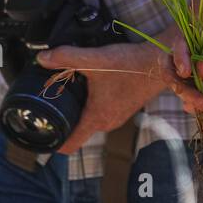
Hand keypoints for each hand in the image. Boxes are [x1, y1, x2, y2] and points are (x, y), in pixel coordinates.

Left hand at [36, 44, 163, 154]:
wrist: (162, 63)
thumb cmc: (131, 65)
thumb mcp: (95, 59)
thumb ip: (67, 57)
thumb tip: (42, 58)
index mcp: (97, 118)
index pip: (69, 145)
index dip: (52, 144)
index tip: (40, 134)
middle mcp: (107, 122)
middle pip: (77, 131)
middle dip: (62, 121)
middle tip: (48, 103)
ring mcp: (117, 117)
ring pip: (89, 121)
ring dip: (78, 111)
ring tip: (67, 93)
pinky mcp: (124, 108)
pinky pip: (101, 112)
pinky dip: (92, 104)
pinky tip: (89, 87)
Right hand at [160, 28, 202, 114]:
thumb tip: (199, 72)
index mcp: (202, 39)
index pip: (179, 45)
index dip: (177, 58)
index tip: (186, 72)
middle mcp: (196, 57)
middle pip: (173, 71)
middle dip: (181, 87)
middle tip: (194, 98)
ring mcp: (199, 76)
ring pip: (182, 89)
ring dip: (193, 101)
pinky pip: (192, 103)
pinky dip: (198, 108)